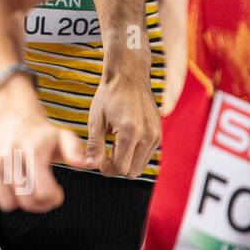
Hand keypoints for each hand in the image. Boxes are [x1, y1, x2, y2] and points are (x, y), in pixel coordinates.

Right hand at [0, 109, 86, 213]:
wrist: (12, 118)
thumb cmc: (41, 133)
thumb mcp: (64, 138)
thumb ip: (76, 152)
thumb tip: (86, 164)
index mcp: (32, 148)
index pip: (41, 192)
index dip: (52, 200)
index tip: (56, 195)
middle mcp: (8, 153)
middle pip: (24, 200)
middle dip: (38, 205)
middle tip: (43, 197)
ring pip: (5, 202)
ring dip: (19, 202)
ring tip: (27, 191)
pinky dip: (3, 196)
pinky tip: (11, 185)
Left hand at [85, 57, 160, 178]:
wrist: (129, 76)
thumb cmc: (109, 96)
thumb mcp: (96, 120)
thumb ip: (94, 146)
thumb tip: (90, 166)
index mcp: (131, 132)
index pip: (121, 168)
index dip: (106, 168)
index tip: (98, 157)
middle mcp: (148, 136)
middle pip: (132, 172)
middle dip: (116, 167)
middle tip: (104, 153)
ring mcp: (156, 136)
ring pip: (141, 166)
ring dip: (126, 161)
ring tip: (113, 144)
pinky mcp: (159, 134)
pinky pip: (146, 155)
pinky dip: (134, 154)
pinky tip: (123, 140)